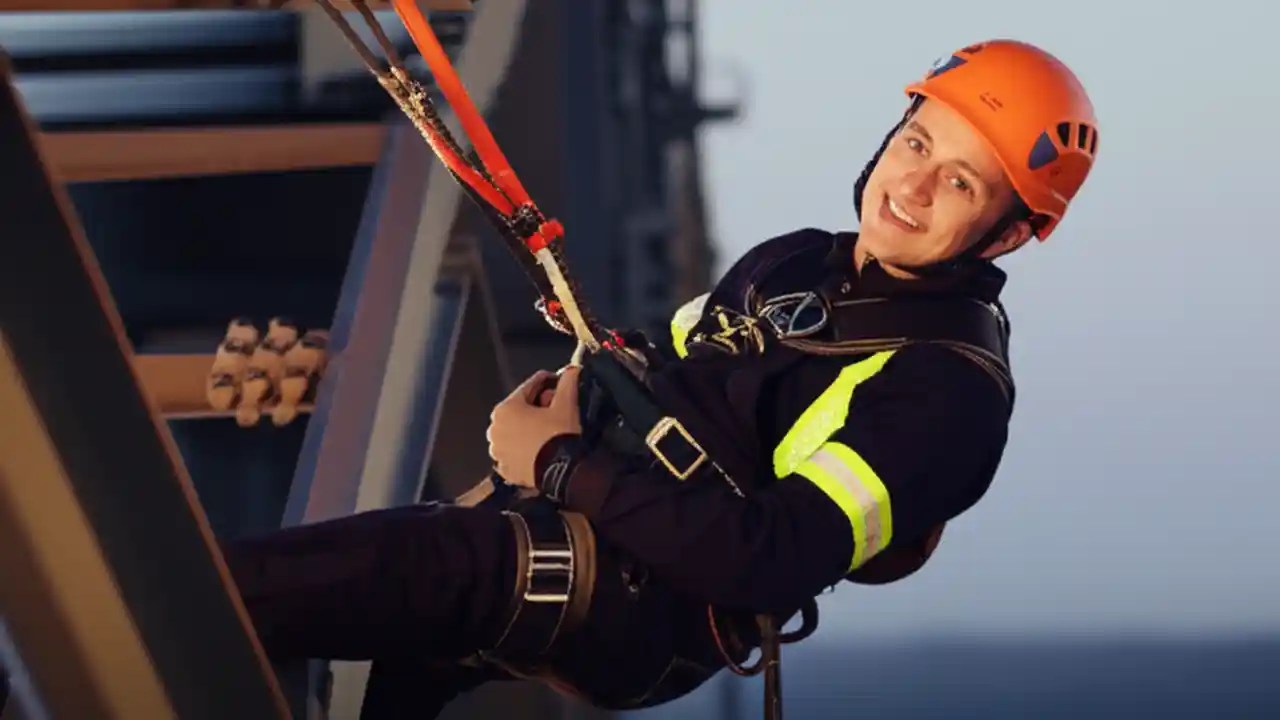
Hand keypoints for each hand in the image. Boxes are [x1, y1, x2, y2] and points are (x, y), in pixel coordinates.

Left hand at [486, 366, 581, 487]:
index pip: (528, 388)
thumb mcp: (566, 404)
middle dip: (536, 407)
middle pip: (519, 411)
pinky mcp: (505, 470)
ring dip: (528, 429)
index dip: (546, 383)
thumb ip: (568, 382)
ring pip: (515, 432)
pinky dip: (524, 450)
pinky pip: (514, 453)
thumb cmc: (559, 433)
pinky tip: (539, 450)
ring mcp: (498, 452)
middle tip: (555, 410)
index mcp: (505, 408)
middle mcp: (494, 429)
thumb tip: (572, 368)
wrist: (562, 472)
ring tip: (547, 432)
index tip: (558, 383)